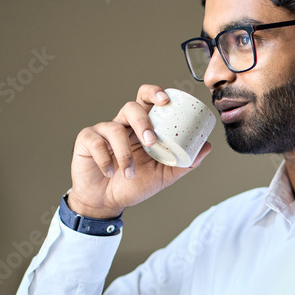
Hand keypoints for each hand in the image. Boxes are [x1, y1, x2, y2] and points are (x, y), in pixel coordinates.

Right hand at [68, 84, 211, 218]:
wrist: (106, 202)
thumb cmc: (132, 185)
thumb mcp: (162, 176)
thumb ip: (184, 163)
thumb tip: (207, 146)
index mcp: (141, 127)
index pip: (147, 100)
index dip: (155, 93)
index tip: (166, 100)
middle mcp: (122, 125)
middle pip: (131, 106)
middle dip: (142, 121)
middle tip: (151, 140)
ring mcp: (103, 131)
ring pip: (114, 127)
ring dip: (124, 152)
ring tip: (129, 172)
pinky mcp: (86, 140)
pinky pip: (96, 142)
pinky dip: (105, 160)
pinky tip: (110, 172)